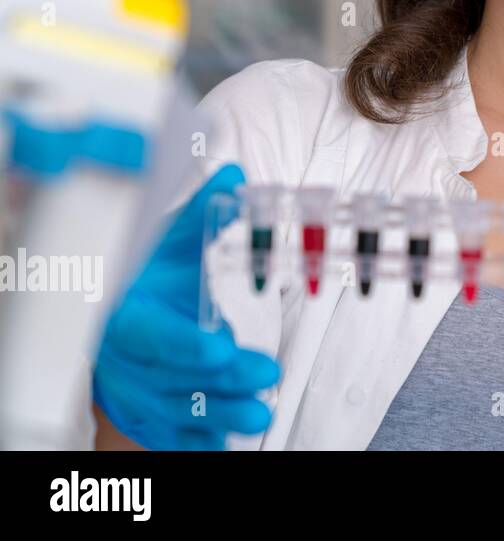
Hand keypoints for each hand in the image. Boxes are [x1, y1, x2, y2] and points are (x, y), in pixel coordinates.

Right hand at [93, 164, 279, 449]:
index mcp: (129, 319)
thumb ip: (206, 216)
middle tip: (266, 373)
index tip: (222, 347)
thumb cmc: (157, 286)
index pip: (153, 337)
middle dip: (222, 380)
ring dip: (220, 416)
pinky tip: (227, 443)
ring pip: (177, 415)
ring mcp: (138, 398)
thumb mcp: (176, 249)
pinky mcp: (151, 424)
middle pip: (174, 378)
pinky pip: (174, 441)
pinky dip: (200, 444)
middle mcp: (128, 364)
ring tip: (261, 413)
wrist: (123, 333)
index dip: (186, 345)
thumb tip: (235, 173)